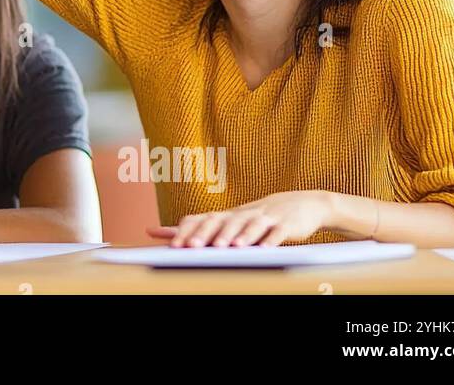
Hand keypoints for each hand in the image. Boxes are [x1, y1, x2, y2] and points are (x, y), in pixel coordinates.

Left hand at [146, 191, 337, 247]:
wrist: (300, 204)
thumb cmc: (255, 218)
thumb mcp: (226, 221)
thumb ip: (192, 228)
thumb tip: (153, 231)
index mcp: (227, 216)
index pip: (203, 220)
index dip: (189, 232)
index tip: (174, 246)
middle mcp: (243, 214)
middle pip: (223, 222)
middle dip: (208, 235)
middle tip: (194, 247)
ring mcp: (266, 217)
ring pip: (250, 225)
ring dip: (239, 236)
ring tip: (229, 247)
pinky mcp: (287, 224)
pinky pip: (279, 231)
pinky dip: (272, 239)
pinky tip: (265, 248)